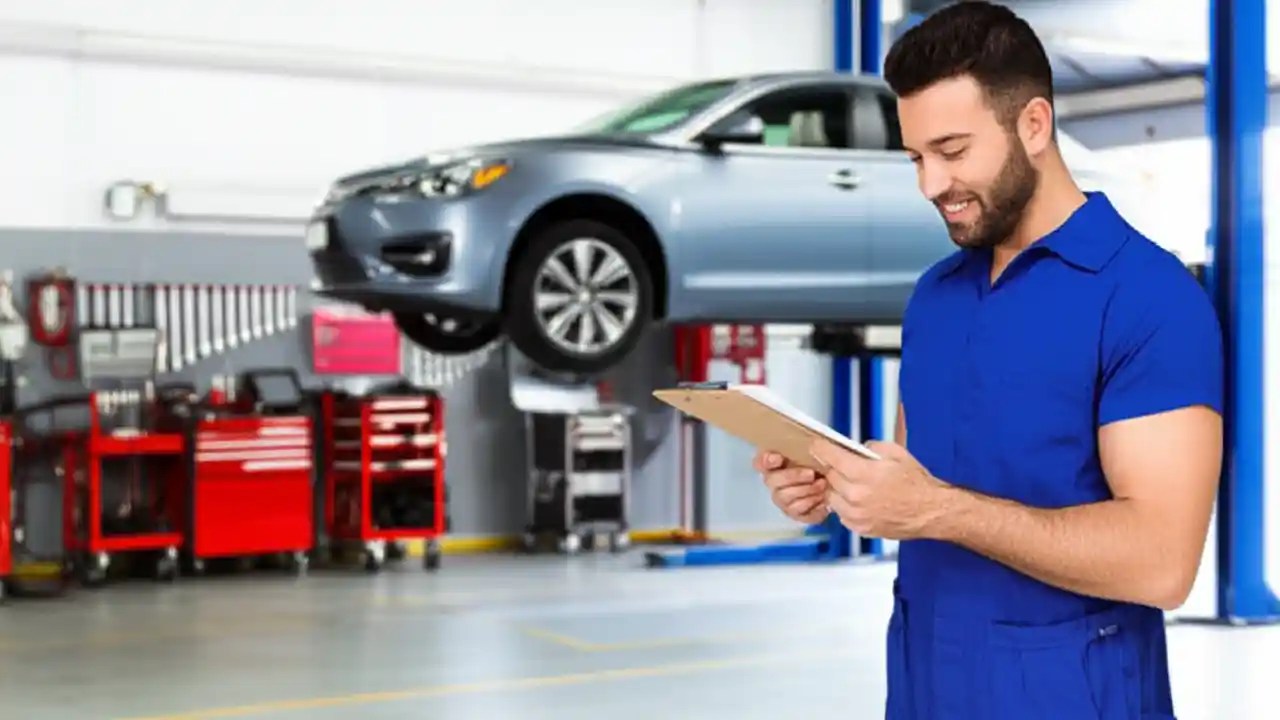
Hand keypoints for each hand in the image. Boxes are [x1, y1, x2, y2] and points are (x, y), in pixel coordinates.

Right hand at [754, 449, 830, 523]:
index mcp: (776, 465)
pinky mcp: (795, 514)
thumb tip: (812, 444)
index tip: (778, 458)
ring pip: (784, 497)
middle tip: (811, 473)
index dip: (766, 460)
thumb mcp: (817, 454)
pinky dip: (811, 503)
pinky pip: (797, 511)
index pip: (760, 462)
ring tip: (822, 485)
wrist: (839, 488)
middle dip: (792, 476)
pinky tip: (823, 498)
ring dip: (805, 490)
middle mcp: (775, 483)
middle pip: (771, 480)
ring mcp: (783, 500)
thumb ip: (808, 447)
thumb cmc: (823, 467)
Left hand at [810, 438, 947, 539]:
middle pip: (830, 477)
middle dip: (835, 469)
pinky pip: (841, 513)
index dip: (821, 449)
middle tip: (846, 466)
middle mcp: (856, 496)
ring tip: (854, 485)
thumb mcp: (896, 453)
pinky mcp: (860, 528)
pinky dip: (845, 506)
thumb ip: (870, 448)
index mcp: (864, 474)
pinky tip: (860, 500)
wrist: (931, 511)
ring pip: (832, 497)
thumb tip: (856, 449)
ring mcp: (857, 514)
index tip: (817, 446)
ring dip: (838, 489)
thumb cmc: (917, 485)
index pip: (830, 457)